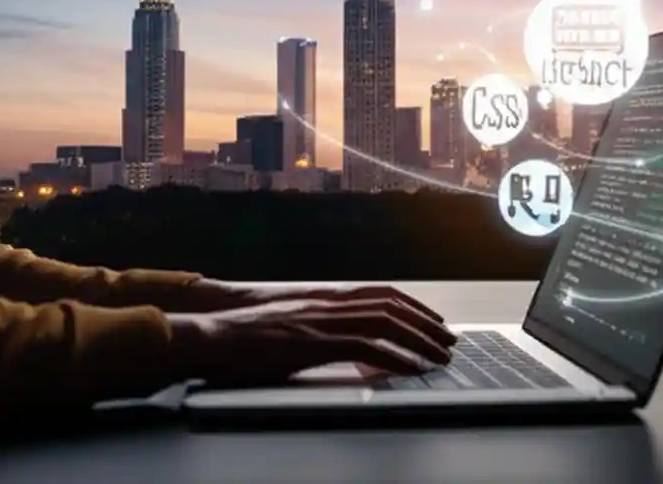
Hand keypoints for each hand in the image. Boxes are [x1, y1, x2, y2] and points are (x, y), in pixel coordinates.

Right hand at [166, 296, 456, 384]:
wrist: (213, 334)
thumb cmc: (243, 336)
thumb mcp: (288, 325)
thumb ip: (316, 328)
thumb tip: (338, 341)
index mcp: (322, 297)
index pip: (379, 293)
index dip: (411, 304)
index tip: (432, 319)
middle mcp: (327, 302)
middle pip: (390, 305)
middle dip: (425, 322)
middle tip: (449, 339)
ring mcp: (322, 320)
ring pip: (386, 323)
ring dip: (420, 340)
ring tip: (441, 356)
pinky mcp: (315, 341)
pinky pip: (368, 347)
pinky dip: (396, 357)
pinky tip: (413, 368)